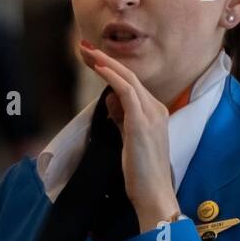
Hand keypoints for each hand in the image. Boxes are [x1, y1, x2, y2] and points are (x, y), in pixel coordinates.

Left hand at [77, 40, 179, 231]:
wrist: (154, 194)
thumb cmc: (141, 173)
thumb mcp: (129, 140)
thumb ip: (122, 118)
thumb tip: (110, 99)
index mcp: (155, 112)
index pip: (130, 83)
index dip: (110, 68)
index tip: (91, 57)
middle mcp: (156, 109)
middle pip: (128, 76)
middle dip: (104, 59)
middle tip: (83, 47)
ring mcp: (151, 114)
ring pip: (127, 78)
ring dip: (104, 63)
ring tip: (85, 52)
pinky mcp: (142, 123)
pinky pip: (127, 91)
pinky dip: (111, 77)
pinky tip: (98, 67)